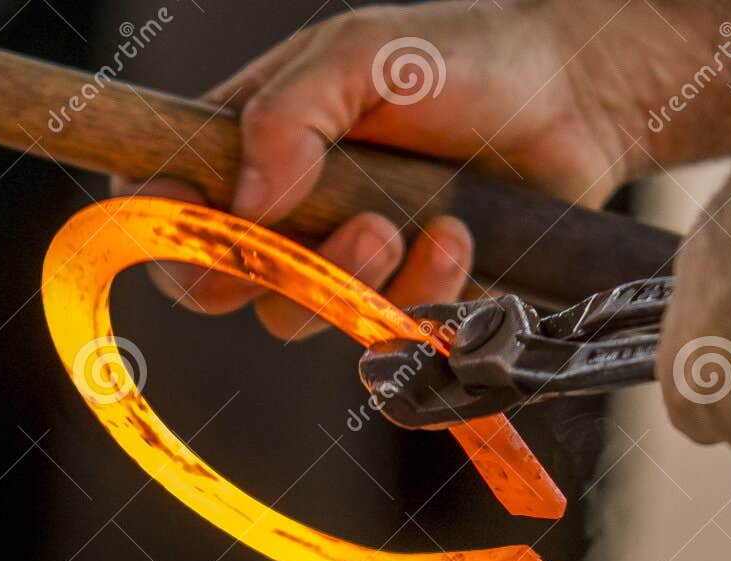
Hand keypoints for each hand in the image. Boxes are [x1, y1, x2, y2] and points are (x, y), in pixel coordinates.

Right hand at [117, 0, 730, 338]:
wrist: (576, 101)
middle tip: (300, 233)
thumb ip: (291, 113)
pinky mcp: (403, 307)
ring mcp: (342, 268)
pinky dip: (417, 291)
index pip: (160, 203)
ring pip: (296, 321)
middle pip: (214, 287)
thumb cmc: (465, 57)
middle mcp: (286, 216)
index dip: (154, 229)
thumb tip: (240, 199)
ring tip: (402, 221)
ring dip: (345, 277)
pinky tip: (455, 237)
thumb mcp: (363, 52)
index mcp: (249, 144)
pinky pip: (380, 338)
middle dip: (254, 270)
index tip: (189, 228)